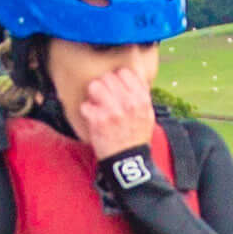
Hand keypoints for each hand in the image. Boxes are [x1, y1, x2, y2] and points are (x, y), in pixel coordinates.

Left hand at [63, 46, 160, 161]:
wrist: (128, 161)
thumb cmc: (137, 137)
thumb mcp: (147, 114)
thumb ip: (140, 94)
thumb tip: (131, 76)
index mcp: (141, 99)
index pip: (124, 72)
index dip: (118, 79)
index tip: (116, 88)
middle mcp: (128, 102)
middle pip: (107, 77)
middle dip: (104, 86)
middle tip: (104, 98)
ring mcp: (112, 111)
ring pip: (94, 86)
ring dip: (93, 95)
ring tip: (97, 105)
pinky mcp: (97, 121)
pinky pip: (85, 105)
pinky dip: (87, 112)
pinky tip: (93, 119)